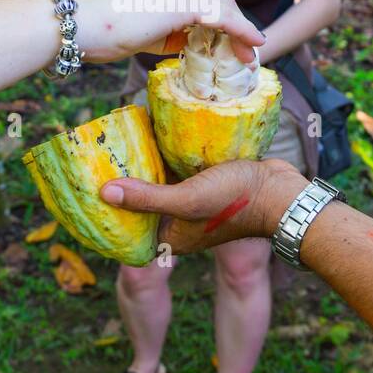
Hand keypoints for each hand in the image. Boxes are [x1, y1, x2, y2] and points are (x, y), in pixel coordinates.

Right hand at [70, 0, 265, 62]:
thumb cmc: (98, 26)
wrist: (75, 24)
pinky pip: (222, 16)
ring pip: (222, 1)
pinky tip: (251, 44)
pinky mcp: (181, 1)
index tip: (226, 18)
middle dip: (233, 12)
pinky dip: (241, 31)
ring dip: (240, 26)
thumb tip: (196, 39)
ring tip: (248, 50)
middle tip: (242, 38)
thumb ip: (169, 21)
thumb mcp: (140, 17)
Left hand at [100, 158, 307, 253]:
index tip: (89, 191)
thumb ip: (148, 197)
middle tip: (102, 158)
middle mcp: (181, 222)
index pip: (132, 228)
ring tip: (122, 142)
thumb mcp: (187, 200)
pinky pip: (180, 169)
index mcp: (172, 237)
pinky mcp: (209, 182)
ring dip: (146, 166)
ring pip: (162, 183)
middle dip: (125, 183)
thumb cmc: (235, 202)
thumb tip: (104, 192)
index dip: (111, 214)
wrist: (283, 192)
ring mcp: (196, 201)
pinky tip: (154, 135)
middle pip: (144, 202)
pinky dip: (167, 156)